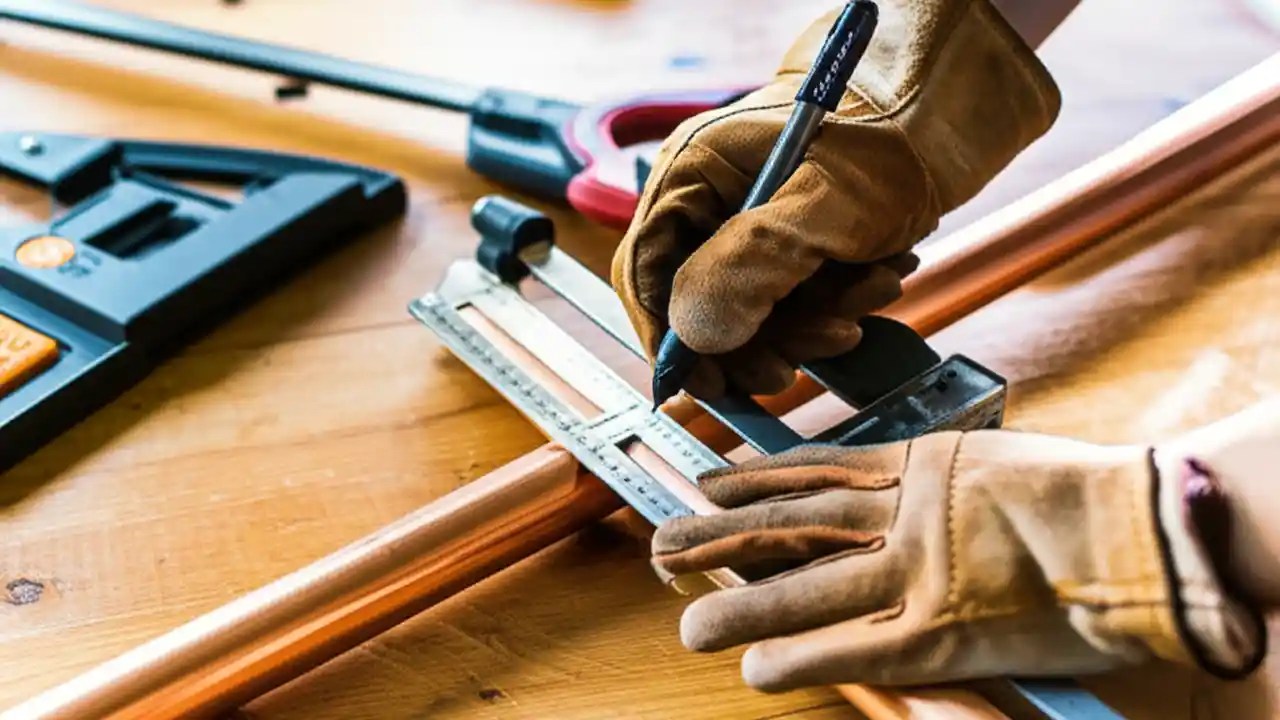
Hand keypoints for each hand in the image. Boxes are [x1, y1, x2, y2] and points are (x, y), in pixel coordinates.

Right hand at [611, 0, 1060, 398]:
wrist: (953, 116)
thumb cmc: (892, 140)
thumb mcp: (823, 208)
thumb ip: (750, 268)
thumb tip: (694, 334)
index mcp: (694, 174)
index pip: (645, 270)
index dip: (667, 335)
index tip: (700, 384)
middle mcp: (710, 201)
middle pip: (694, 300)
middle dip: (749, 339)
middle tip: (787, 369)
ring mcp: (747, 223)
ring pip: (748, 310)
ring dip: (807, 324)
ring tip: (867, 296)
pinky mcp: (786, 244)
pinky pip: (789, 301)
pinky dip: (831, 307)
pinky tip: (877, 279)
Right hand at [650, 427, 1266, 691]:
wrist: (1141, 532)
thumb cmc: (1094, 608)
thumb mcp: (1020, 664)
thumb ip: (945, 672)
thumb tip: (891, 685)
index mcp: (937, 633)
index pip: (837, 653)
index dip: (786, 662)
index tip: (748, 670)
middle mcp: (911, 571)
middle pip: (803, 590)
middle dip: (733, 604)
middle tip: (683, 621)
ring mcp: (910, 511)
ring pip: (802, 523)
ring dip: (731, 532)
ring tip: (676, 536)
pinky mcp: (919, 463)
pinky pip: (834, 469)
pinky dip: (778, 474)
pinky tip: (735, 479)